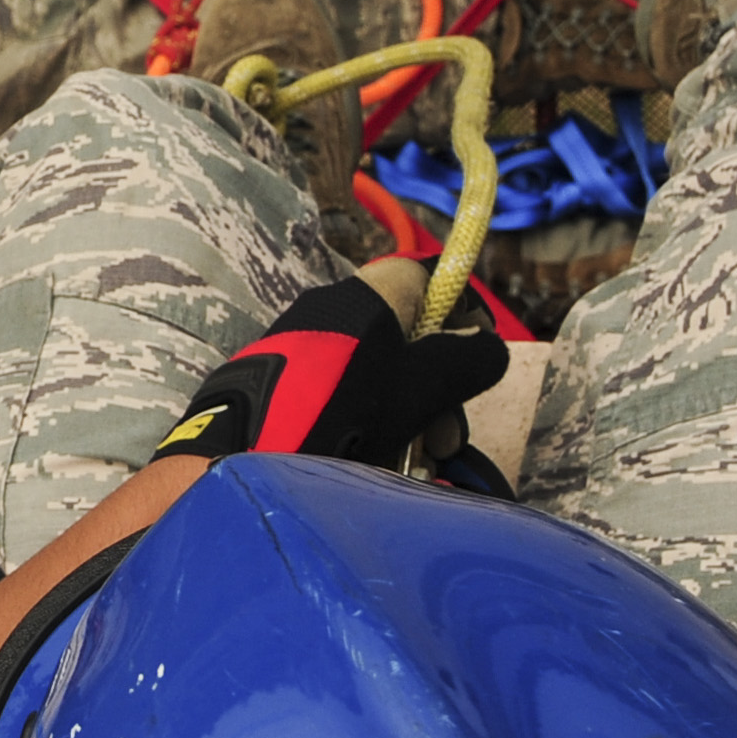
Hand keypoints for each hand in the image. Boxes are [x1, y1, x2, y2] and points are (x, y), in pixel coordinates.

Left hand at [151, 274, 506, 472]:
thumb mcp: (424, 386)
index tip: (478, 357)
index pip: (427, 277)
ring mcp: (299, 343)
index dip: (462, 312)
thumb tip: (487, 345)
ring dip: (405, 413)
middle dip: (436, 387)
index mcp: (369, 294)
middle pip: (404, 334)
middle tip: (443, 438)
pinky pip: (339, 391)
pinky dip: (363, 421)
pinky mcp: (277, 379)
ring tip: (412, 459)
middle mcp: (330, 308)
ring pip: (374, 371)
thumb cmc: (348, 410)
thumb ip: (468, 360)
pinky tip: (369, 460)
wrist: (249, 452)